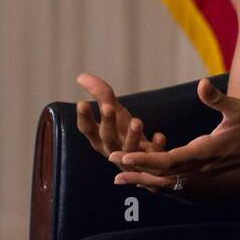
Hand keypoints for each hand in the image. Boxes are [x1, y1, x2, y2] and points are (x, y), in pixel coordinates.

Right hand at [75, 73, 169, 193]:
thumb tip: (81, 76)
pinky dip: (157, 146)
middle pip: (108, 138)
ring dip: (132, 136)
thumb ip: (100, 95)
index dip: (84, 118)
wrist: (145, 163)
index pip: (88, 130)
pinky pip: (154, 156)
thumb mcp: (112, 113)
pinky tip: (159, 135)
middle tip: (108, 107)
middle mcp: (114, 150)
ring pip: (130, 149)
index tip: (81, 103)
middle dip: (108, 124)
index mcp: (100, 139)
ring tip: (136, 121)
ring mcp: (132, 158)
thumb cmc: (123, 134)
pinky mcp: (151, 162)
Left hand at [113, 78, 239, 182]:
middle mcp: (200, 165)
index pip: (169, 159)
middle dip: (137, 168)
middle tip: (112, 161)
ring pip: (168, 177)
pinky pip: (176, 176)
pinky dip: (158, 175)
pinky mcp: (203, 168)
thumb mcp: (238, 108)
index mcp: (205, 152)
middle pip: (163, 173)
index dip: (145, 158)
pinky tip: (145, 173)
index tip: (125, 155)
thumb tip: (201, 84)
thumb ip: (218, 98)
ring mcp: (202, 169)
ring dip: (144, 175)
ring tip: (119, 175)